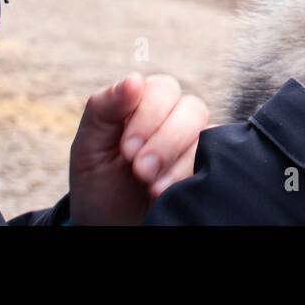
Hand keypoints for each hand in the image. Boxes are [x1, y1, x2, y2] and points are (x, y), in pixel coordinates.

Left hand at [68, 72, 209, 224]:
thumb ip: (104, 108)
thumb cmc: (98, 184)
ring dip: (176, 159)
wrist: (110, 226)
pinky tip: (168, 188)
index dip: (148, 116)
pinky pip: (216, 155)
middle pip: (190, 107)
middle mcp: (173, 117)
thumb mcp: (88, 147)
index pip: (163, 89)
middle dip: (164, 142)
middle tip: (139, 170)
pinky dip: (191, 172)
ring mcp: (192, 140)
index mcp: (144, 104)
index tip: (127, 149)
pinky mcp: (206, 162)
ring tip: (151, 186)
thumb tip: (134, 79)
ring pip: (205, 130)